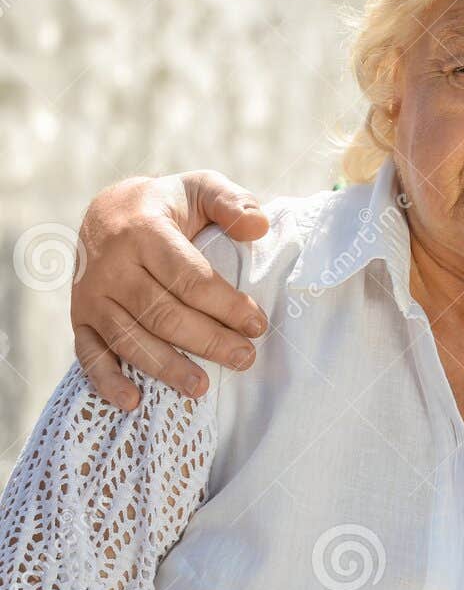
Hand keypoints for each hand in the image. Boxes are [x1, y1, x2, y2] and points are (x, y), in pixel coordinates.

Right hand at [72, 171, 269, 408]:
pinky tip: (132, 401)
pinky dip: (106, 380)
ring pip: (129, 338)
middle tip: (245, 358)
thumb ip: (232, 202)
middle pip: (163, 313)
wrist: (108, 211)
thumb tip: (259, 228)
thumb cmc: (168, 204)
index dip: (226, 305)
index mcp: (145, 232)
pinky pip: (88, 353)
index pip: (189, 278)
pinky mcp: (79, 317)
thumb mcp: (201, 188)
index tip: (257, 324)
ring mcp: (91, 295)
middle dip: (207, 340)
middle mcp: (112, 266)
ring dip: (165, 367)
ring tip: (201, 388)